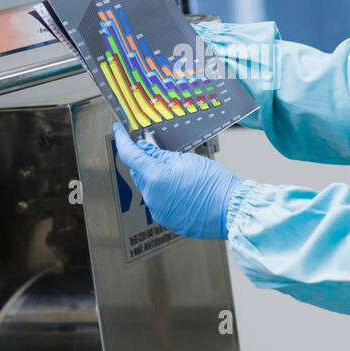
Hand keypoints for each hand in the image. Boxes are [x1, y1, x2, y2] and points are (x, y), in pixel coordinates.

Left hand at [112, 122, 241, 238]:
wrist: (230, 209)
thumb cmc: (214, 184)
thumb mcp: (186, 159)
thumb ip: (160, 155)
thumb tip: (145, 148)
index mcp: (155, 178)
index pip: (130, 155)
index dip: (122, 140)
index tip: (119, 131)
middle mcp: (152, 197)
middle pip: (139, 172)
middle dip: (145, 161)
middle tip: (157, 151)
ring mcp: (158, 210)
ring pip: (149, 187)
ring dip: (156, 177)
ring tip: (179, 173)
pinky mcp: (166, 219)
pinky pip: (158, 200)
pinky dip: (164, 192)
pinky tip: (181, 188)